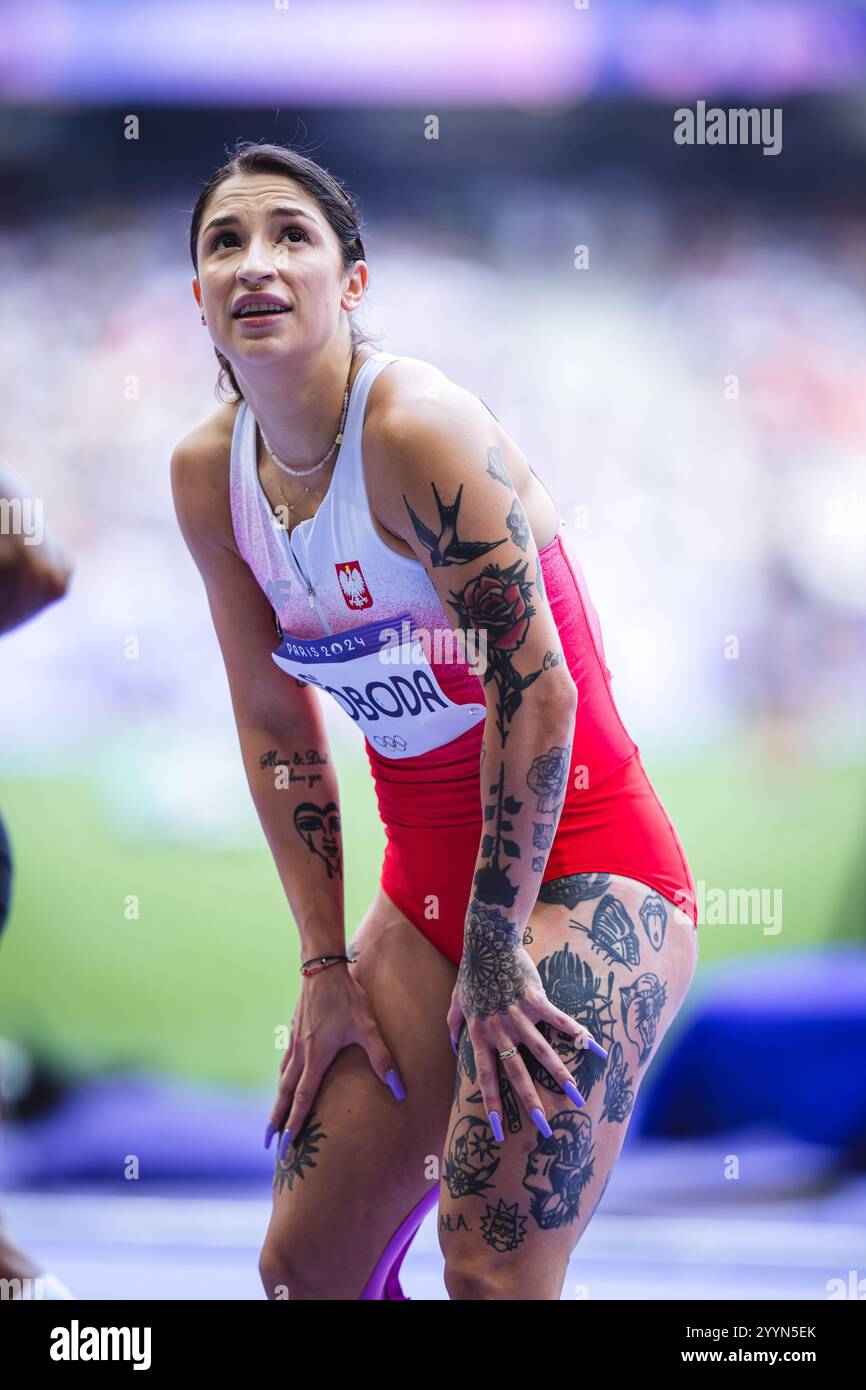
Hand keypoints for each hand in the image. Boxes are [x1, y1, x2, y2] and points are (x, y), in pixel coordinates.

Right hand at [265, 962, 405, 1157]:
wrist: (322, 967)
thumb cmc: (347, 998)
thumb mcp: (368, 1028)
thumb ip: (382, 1059)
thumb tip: (400, 1089)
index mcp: (316, 1057)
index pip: (303, 1099)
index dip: (294, 1124)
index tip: (284, 1146)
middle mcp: (301, 1053)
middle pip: (286, 1094)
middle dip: (276, 1120)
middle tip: (266, 1143)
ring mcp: (295, 1041)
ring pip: (283, 1078)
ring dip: (277, 1100)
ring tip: (272, 1118)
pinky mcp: (294, 1029)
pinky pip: (285, 1061)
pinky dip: (282, 1077)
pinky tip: (283, 1078)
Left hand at [446, 909, 606, 1141]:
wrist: (489, 942)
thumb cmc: (473, 971)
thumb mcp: (456, 1001)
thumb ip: (453, 1025)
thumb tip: (450, 1045)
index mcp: (480, 1034)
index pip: (485, 1076)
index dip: (491, 1102)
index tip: (497, 1130)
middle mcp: (499, 1030)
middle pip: (516, 1072)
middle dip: (530, 1103)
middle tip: (543, 1129)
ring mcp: (518, 1015)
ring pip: (542, 1052)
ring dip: (561, 1077)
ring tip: (577, 1097)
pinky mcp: (536, 999)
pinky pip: (560, 1021)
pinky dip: (579, 1035)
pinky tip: (597, 1050)